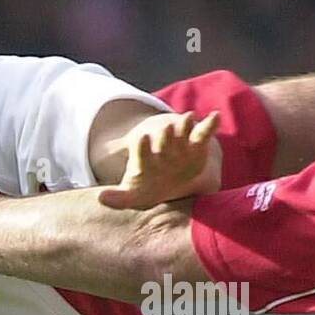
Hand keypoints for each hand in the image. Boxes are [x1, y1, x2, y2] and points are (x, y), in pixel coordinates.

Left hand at [99, 110, 220, 209]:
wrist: (172, 176)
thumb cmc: (149, 188)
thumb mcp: (134, 195)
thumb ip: (120, 198)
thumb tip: (99, 198)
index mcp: (146, 161)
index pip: (143, 154)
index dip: (143, 148)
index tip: (142, 139)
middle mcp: (162, 150)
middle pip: (164, 142)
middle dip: (166, 137)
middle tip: (167, 129)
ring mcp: (180, 145)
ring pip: (182, 133)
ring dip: (185, 126)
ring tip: (189, 117)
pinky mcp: (196, 146)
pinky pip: (203, 133)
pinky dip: (209, 124)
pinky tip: (215, 115)